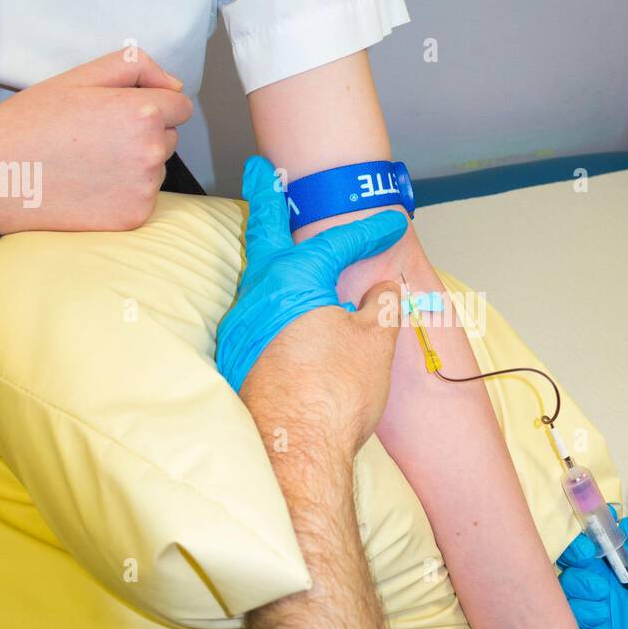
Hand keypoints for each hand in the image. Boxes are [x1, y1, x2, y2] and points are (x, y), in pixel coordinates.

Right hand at [0, 50, 191, 231]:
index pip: (181, 106)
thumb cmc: (35, 123)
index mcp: (142, 113)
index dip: (152, 104)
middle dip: (144, 133)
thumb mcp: (80, 76)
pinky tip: (92, 184)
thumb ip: (135, 67)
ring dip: (136, 163)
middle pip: (170, 137)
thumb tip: (175, 85)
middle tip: (98, 135)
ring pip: (157, 167)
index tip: (123, 111)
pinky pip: (144, 196)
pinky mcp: (134, 216)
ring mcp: (144, 188)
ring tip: (91, 160)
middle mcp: (151, 152)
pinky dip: (125, 191)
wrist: (2, 174)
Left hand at [217, 155, 407, 451]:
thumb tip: (382, 288)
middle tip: (261, 171)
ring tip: (278, 237)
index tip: (390, 222)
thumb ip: (379, 306)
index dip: (366, 232)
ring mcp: (240, 330)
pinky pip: (257, 314)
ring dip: (271, 256)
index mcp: (291, 282)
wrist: (294, 458)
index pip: (332, 243)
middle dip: (269, 201)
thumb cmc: (333, 398)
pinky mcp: (237, 361)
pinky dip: (271, 298)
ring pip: (257, 278)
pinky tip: (285, 306)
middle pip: (266, 237)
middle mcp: (256, 298)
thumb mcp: (373, 344)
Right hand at [558, 515, 627, 628]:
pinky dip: (577, 614)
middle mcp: (619, 594)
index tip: (594, 529)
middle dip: (578, 555)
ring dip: (578, 584)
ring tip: (603, 596)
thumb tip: (623, 523)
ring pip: (570, 591)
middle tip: (587, 558)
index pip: (607, 544)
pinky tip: (600, 617)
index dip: (595, 533)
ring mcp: (607, 622)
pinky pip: (571, 626)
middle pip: (581, 564)